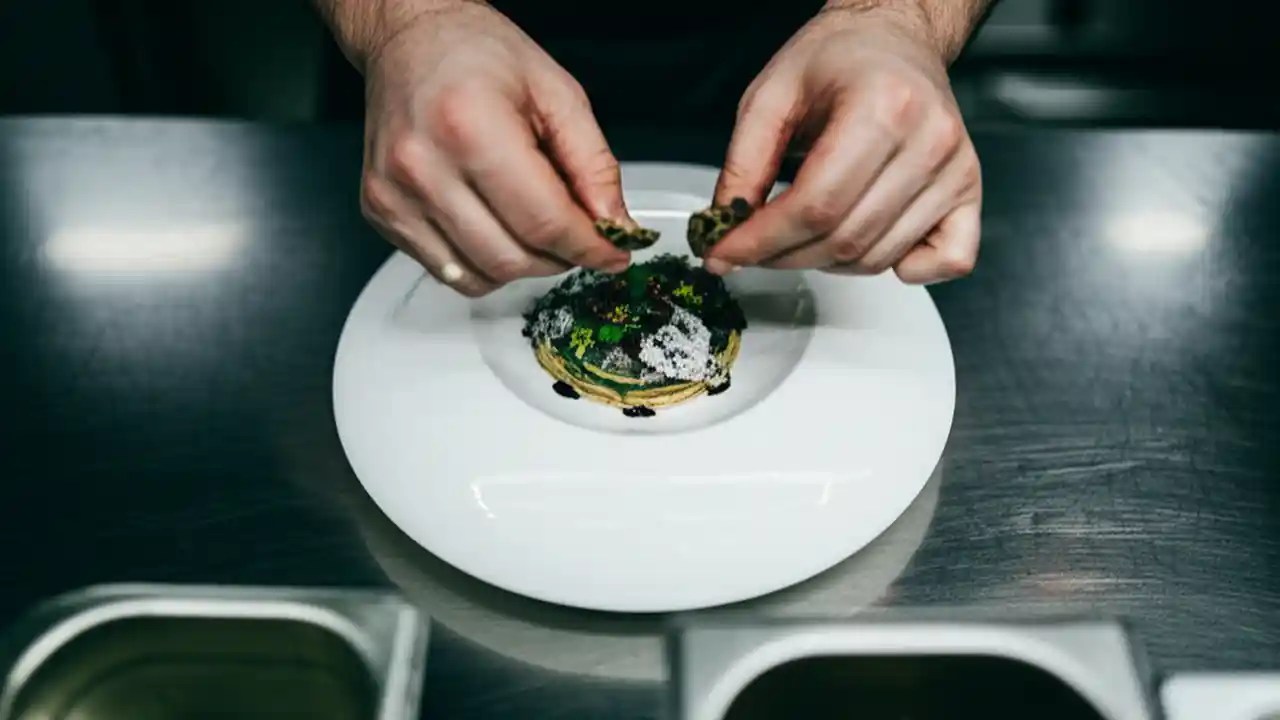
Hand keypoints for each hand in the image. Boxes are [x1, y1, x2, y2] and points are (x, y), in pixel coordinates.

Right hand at [357, 1, 631, 295]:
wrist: (409, 38)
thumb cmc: (477, 53)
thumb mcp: (558, 94)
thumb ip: (594, 166)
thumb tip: (614, 226)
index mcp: (471, 126)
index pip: (544, 221)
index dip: (589, 247)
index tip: (612, 253)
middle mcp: (423, 164)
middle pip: (512, 258)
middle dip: (558, 258)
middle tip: (575, 235)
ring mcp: (395, 194)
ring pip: (481, 276)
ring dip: (522, 265)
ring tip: (533, 226)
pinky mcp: (381, 212)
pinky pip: (448, 272)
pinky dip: (484, 264)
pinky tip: (495, 227)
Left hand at [706, 4, 981, 282]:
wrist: (894, 39)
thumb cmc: (839, 58)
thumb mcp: (770, 94)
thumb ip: (744, 161)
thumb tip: (727, 223)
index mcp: (883, 105)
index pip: (816, 204)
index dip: (762, 240)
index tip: (725, 252)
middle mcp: (929, 140)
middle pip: (846, 239)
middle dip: (784, 256)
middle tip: (752, 247)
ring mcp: (956, 169)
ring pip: (879, 257)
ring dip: (827, 263)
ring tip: (800, 235)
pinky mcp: (969, 190)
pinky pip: (949, 260)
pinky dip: (906, 270)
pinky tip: (869, 245)